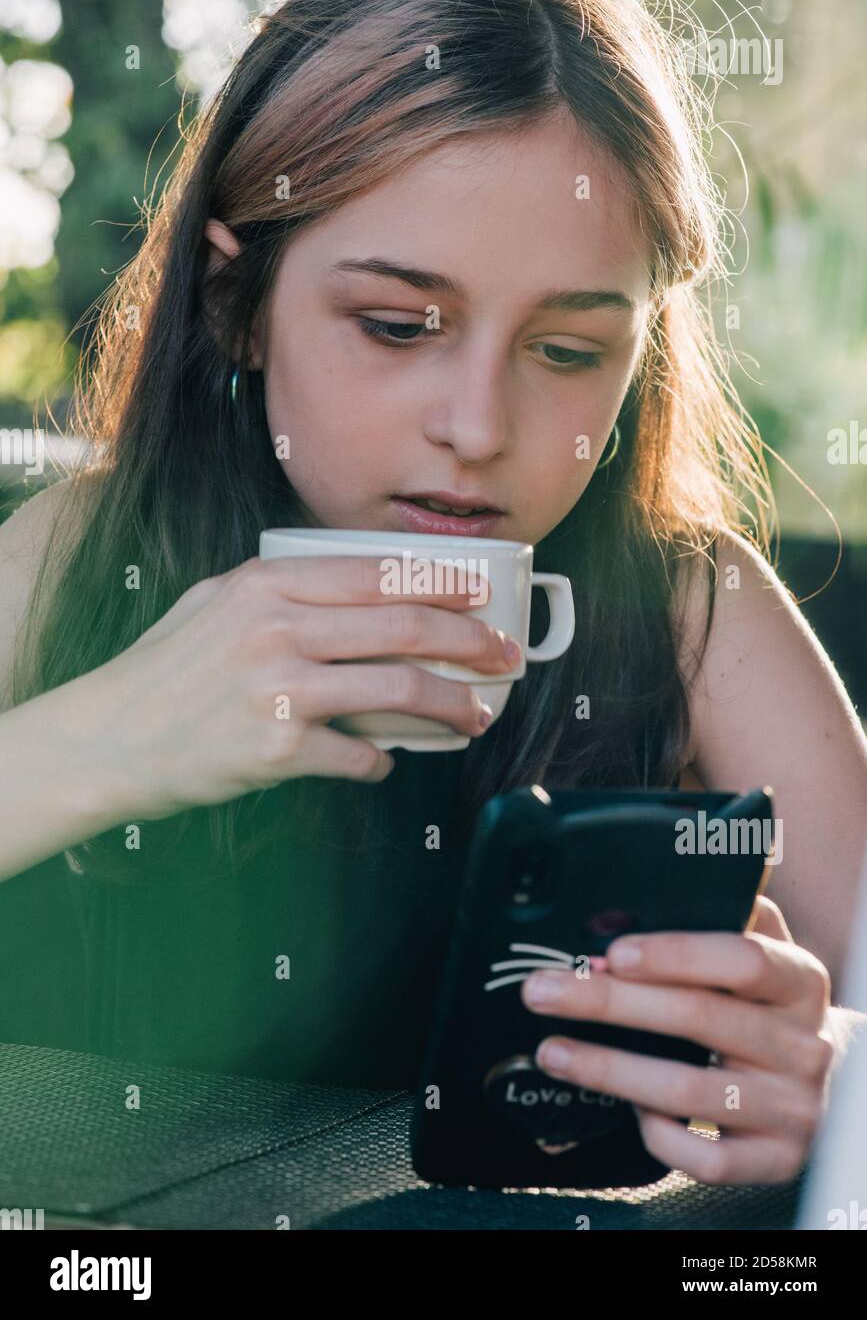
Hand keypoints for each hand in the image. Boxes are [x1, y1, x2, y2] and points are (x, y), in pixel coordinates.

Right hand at [75, 553, 516, 819]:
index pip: (377, 575)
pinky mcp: (277, 750)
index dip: (442, 583)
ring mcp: (278, 690)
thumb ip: (281, 591)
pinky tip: (384, 762)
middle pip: (403, 626)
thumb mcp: (215, 603)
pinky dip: (382, 762)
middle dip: (469, 640)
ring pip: (398, 691)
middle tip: (503, 655)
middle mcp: (275, 629)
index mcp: (266, 584)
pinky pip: (359, 756)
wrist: (107, 740)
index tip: (479, 595)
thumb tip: (358, 594)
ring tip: (476, 715)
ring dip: (452, 705)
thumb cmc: (163, 672)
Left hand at [520, 895, 834, 1183]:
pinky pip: (708, 1158)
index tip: (613, 951)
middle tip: (544, 990)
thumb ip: (723, 912)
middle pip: (699, 1018)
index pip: (743, 959)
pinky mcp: (776, 1160)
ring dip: (609, 1069)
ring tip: (552, 1050)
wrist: (834, 1081)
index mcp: (799, 981)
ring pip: (690, 1090)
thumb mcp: (767, 949)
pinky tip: (626, 1113)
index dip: (675, 953)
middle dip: (609, 1002)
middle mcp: (802, 1044)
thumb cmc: (773, 1005)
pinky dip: (660, 1135)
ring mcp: (792, 1108)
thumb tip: (645, 886)